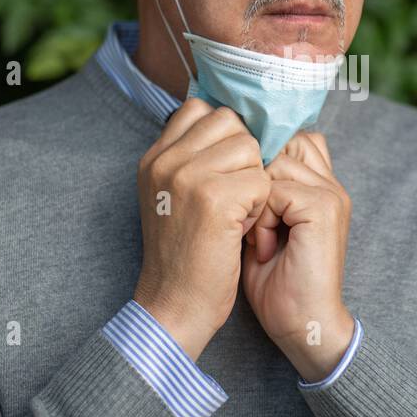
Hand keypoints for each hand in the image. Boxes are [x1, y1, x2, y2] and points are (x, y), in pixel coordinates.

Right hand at [133, 98, 269, 360]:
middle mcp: (166, 160)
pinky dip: (261, 206)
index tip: (228, 170)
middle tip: (235, 196)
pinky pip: (261, 179)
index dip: (226, 134)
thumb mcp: (173, 197)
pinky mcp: (215, 198)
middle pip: (231, 122)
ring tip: (237, 213)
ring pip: (250, 148)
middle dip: (245, 156)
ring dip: (255, 181)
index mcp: (154, 157)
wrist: (174, 306)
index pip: (202, 109)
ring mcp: (188, 176)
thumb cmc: (184, 256)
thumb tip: (234, 123)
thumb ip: (191, 158)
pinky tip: (242, 229)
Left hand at [242, 132, 354, 382]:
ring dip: (253, 201)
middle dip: (252, 177)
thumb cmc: (275, 283)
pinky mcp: (323, 208)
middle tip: (246, 221)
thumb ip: (256, 190)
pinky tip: (263, 249)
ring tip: (255, 238)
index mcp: (319, 184)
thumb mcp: (259, 226)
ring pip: (272, 165)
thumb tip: (223, 158)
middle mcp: (329, 183)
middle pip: (279, 144)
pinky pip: (274, 190)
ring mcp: (330, 193)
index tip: (239, 205)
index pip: (284, 140)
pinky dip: (260, 219)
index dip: (254, 165)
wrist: (301, 324)